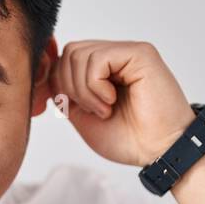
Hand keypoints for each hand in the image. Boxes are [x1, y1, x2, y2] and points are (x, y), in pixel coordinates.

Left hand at [48, 40, 195, 165]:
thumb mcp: (82, 117)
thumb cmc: (129, 139)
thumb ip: (65, 94)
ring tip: (106, 109)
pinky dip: (96, 85)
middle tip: (95, 111)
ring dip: (85, 90)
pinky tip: (112, 100)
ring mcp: (127, 52)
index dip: (59, 85)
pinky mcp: (140, 53)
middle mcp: (115, 56)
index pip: (64, 60)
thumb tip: (45, 73)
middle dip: (70, 87)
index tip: (75, 110)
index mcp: (103, 69)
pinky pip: (98, 58)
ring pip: (79, 54)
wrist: (159, 151)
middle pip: (68, 53)